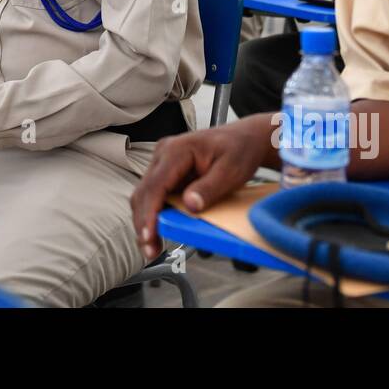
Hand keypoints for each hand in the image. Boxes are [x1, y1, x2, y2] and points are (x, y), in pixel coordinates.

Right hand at [130, 115, 274, 260]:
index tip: (148, 236)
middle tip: (150, 250)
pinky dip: (153, 213)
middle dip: (143, 222)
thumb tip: (190, 205)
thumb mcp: (231, 171)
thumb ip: (209, 188)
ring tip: (152, 245)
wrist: (244, 138)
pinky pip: (154, 193)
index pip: (155, 185)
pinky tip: (158, 230)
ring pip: (144, 194)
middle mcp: (164, 153)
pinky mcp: (166, 170)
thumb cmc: (239, 150)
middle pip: (144, 192)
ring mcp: (162, 161)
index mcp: (177, 150)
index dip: (149, 213)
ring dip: (146, 220)